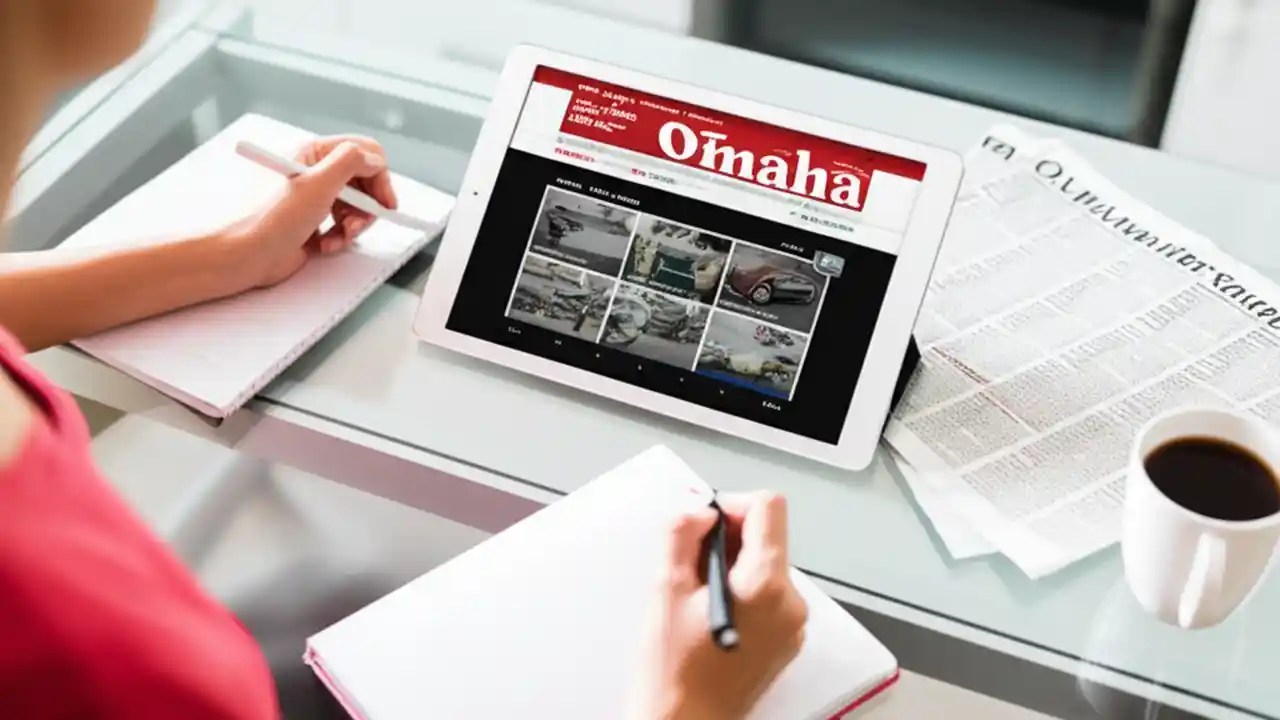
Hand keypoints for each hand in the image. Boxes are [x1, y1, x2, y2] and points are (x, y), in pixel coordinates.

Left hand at [222, 136, 397, 288]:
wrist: (247, 255)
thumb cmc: (272, 219)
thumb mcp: (318, 183)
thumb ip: (351, 161)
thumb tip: (375, 158)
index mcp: (315, 153)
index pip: (364, 153)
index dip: (379, 177)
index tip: (384, 203)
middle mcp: (316, 172)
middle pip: (364, 182)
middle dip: (366, 207)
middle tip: (358, 224)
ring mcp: (315, 198)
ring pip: (357, 207)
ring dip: (354, 226)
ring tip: (340, 237)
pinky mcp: (314, 221)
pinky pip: (343, 227)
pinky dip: (340, 238)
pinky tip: (325, 245)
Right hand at [628, 493, 807, 719]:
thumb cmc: (674, 672)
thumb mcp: (666, 588)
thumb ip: (682, 534)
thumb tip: (700, 512)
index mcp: (765, 584)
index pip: (768, 507)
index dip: (732, 504)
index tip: (707, 521)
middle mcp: (790, 602)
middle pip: (768, 537)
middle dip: (728, 540)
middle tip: (691, 564)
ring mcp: (792, 624)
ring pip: (767, 566)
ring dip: (733, 567)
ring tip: (697, 596)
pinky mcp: (787, 640)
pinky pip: (770, 595)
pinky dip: (743, 592)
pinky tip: (712, 614)